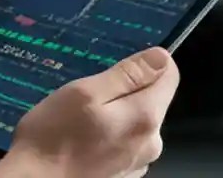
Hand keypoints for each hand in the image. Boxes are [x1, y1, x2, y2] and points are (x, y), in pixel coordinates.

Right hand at [0, 47, 179, 177]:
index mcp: (145, 117)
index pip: (169, 75)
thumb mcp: (84, 93)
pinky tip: (84, 140)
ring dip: (117, 114)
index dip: (148, 62)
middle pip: (152, 100)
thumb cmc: (53, 137)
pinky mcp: (125, 175)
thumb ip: (127, 75)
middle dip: (126, 91)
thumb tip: (161, 57)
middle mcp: (152, 142)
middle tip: (88, 95)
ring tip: (82, 119)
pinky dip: (111, 135)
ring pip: (137, 122)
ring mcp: (139, 162)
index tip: (118, 65)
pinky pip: (126, 143)